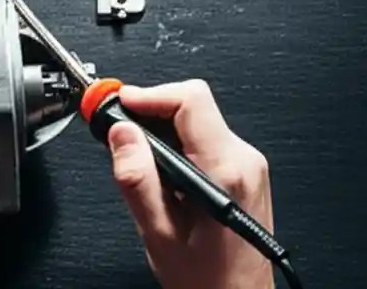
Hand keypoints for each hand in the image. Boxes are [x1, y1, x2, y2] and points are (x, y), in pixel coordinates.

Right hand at [108, 80, 273, 288]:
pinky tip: (161, 172)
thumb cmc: (208, 279)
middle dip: (149, 112)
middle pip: (192, 105)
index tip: (118, 105)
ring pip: (197, 120)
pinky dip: (176, 143)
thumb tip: (121, 134)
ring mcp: (249, 164)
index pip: (190, 100)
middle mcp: (245, 160)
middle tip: (117, 132)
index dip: (148, 95)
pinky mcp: (245, 171)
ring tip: (138, 160)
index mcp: (226, 170)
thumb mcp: (159, 232)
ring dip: (161, 130)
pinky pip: (205, 138)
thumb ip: (137, 179)